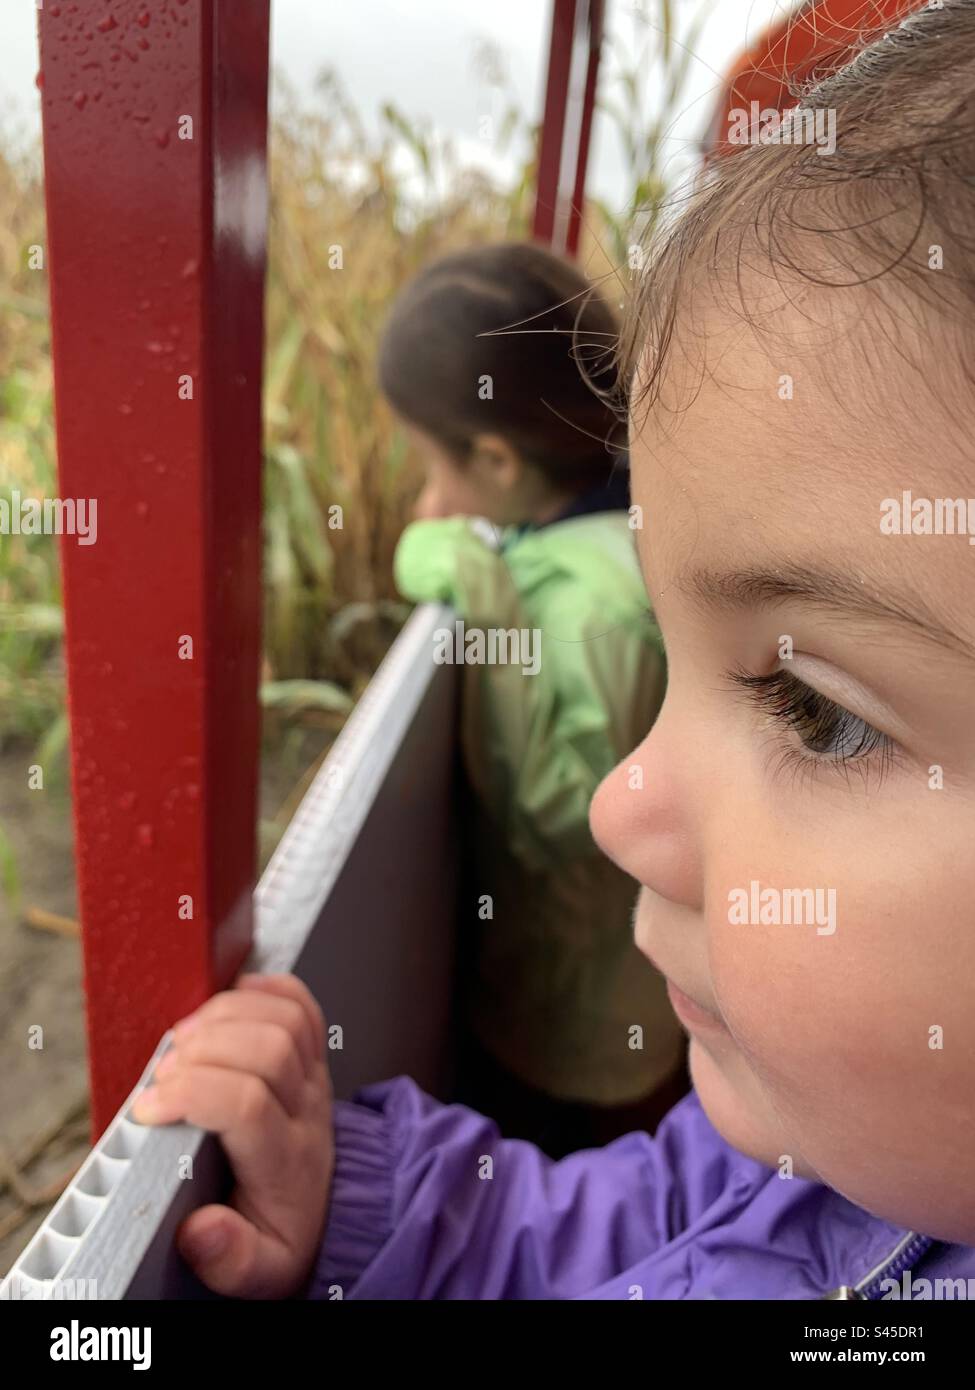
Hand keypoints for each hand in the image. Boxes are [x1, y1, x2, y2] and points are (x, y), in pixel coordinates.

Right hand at [132, 973, 333, 1298]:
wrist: (325, 1214)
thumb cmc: (281, 1233)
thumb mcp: (258, 1271)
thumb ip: (229, 1258)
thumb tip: (200, 1230)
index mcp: (287, 1162)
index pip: (247, 1104)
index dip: (191, 1094)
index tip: (148, 1110)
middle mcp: (306, 1110)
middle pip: (268, 1049)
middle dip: (204, 1050)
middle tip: (162, 1076)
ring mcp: (313, 1076)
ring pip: (284, 1018)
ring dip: (225, 1015)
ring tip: (184, 1041)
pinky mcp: (312, 1055)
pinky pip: (301, 1004)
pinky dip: (264, 989)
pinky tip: (230, 1001)